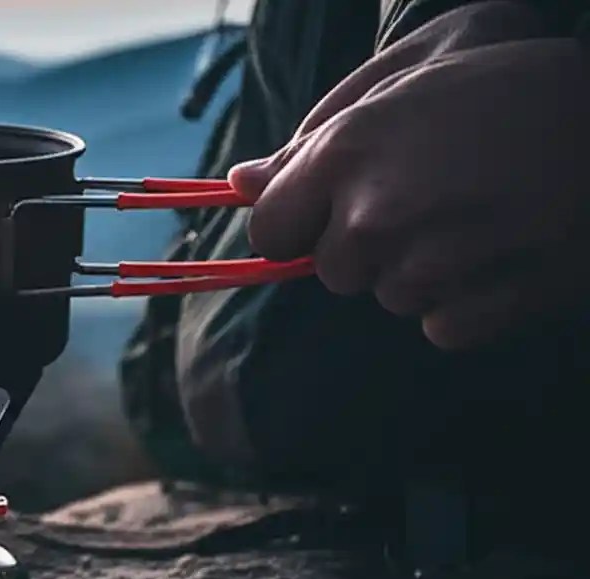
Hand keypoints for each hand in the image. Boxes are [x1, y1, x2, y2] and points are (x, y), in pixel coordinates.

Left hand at [228, 34, 589, 349]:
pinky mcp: (489, 304)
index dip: (299, 225)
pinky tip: (504, 254)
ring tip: (478, 218)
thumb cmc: (506, 86)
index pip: (269, 231)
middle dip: (368, 247)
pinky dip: (469, 304)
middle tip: (432, 199)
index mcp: (346, 152)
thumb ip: (311, 140)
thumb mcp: (402, 83)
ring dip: (424, 273)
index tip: (331, 213)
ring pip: (390, 300)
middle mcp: (376, 213)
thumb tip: (240, 183)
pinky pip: (443, 328)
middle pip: (332, 272)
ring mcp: (433, 263)